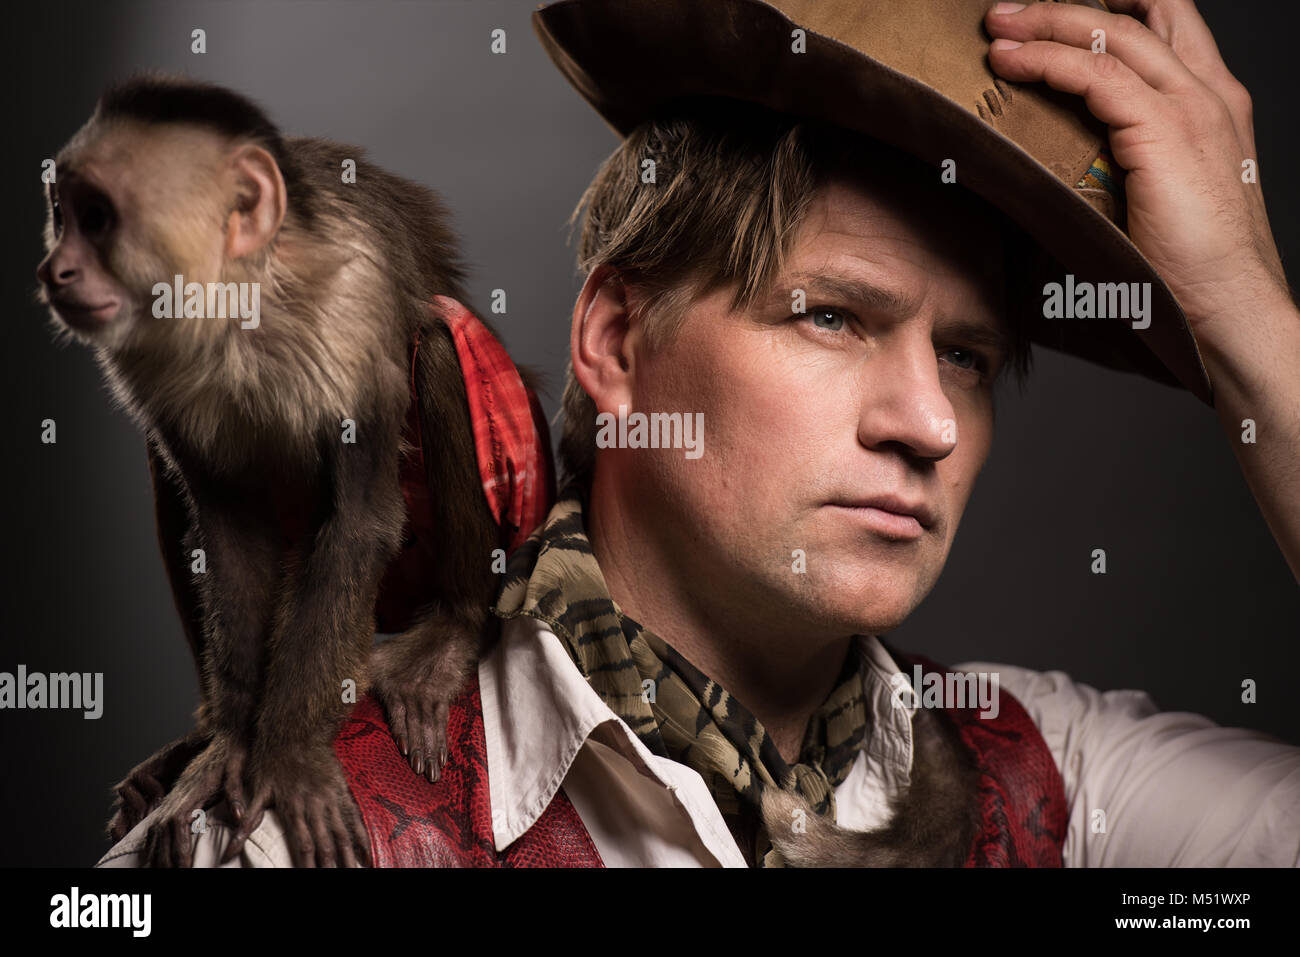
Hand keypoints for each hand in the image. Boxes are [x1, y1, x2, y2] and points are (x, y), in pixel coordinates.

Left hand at [984, 0, 1292, 346]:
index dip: (1112, 5)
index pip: (1166, 23)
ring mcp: (1191, 108)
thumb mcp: (1157, 200)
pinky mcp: (1166, 133)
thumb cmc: (1188, 270)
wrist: (1229, 306)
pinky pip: (1097, 77)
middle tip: (1006, 12)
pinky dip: (1048, 62)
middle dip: (1063, 6)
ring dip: (1045, 23)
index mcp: (1211, 103)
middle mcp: (1206, 93)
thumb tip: (1058, 170)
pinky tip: (1012, 63)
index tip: (1052, 11)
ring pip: (1112, 35)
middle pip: (1136, 15)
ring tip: (996, 29)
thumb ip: (1124, 165)